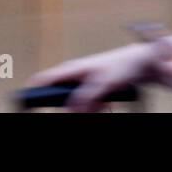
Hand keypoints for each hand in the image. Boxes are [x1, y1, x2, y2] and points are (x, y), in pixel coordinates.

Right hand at [28, 43, 155, 112]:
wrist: (141, 62)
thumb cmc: (123, 65)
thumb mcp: (104, 83)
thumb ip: (86, 96)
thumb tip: (72, 108)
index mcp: (73, 69)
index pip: (45, 79)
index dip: (34, 90)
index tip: (30, 104)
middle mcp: (75, 74)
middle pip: (61, 98)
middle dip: (72, 108)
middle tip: (90, 106)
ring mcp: (84, 82)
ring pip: (77, 103)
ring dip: (89, 108)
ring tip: (104, 102)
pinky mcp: (93, 89)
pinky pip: (88, 104)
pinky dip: (96, 106)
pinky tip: (107, 102)